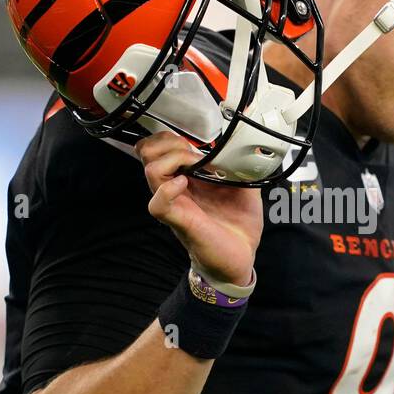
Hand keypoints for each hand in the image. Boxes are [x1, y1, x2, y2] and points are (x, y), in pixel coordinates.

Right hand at [137, 132, 262, 286]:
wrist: (242, 256)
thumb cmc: (238, 224)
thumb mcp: (246, 187)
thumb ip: (240, 165)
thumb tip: (244, 147)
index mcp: (188, 176)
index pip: (158, 147)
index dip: (169, 137)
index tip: (194, 144)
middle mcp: (176, 188)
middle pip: (147, 153)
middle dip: (167, 144)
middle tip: (192, 155)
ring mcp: (175, 203)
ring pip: (150, 171)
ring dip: (172, 160)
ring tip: (193, 167)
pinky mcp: (179, 221)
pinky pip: (157, 203)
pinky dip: (168, 190)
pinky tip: (184, 185)